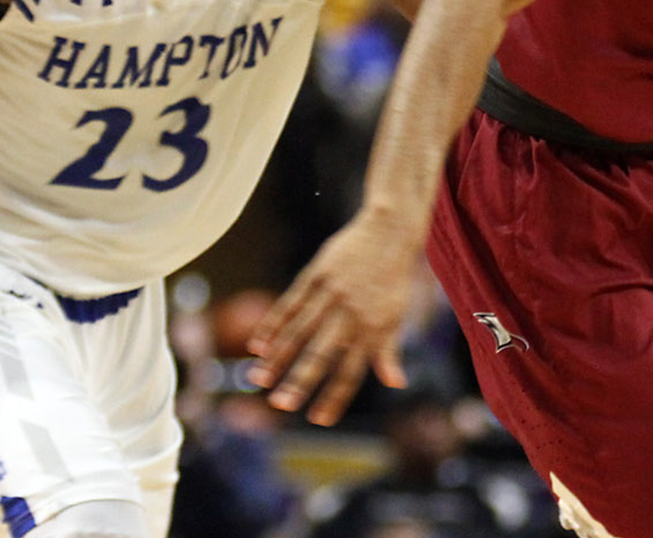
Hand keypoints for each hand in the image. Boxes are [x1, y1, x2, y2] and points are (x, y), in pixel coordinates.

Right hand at [246, 208, 426, 425]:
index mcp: (373, 328)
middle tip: (281, 405)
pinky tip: (256, 345)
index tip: (319, 420)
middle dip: (301, 380)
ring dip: (278, 356)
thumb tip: (396, 383)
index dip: (336, 396)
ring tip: (257, 380)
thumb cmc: (392, 280)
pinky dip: (273, 324)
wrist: (390, 232)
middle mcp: (351, 314)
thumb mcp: (396, 315)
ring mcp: (332, 293)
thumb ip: (389, 350)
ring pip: (300, 330)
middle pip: (323, 353)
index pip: (352, 370)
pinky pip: (291, 302)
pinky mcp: (317, 275)